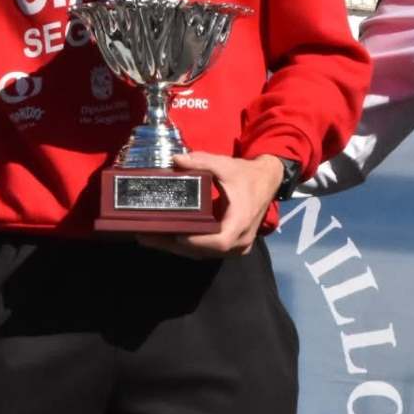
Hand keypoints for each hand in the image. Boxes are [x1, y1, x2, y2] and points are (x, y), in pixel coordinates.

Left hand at [139, 152, 284, 257]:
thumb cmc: (246, 174)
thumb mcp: (225, 165)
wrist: (267, 181)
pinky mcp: (230, 247)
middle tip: (147, 237)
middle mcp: (240, 241)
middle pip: (205, 251)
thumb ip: (201, 162)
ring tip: (149, 238)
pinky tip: (165, 237)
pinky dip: (186, 245)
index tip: (175, 234)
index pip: (219, 242)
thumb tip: (175, 159)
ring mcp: (236, 247)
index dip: (196, 242)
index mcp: (241, 221)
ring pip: (203, 254)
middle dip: (174, 246)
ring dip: (176, 248)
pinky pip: (206, 250)